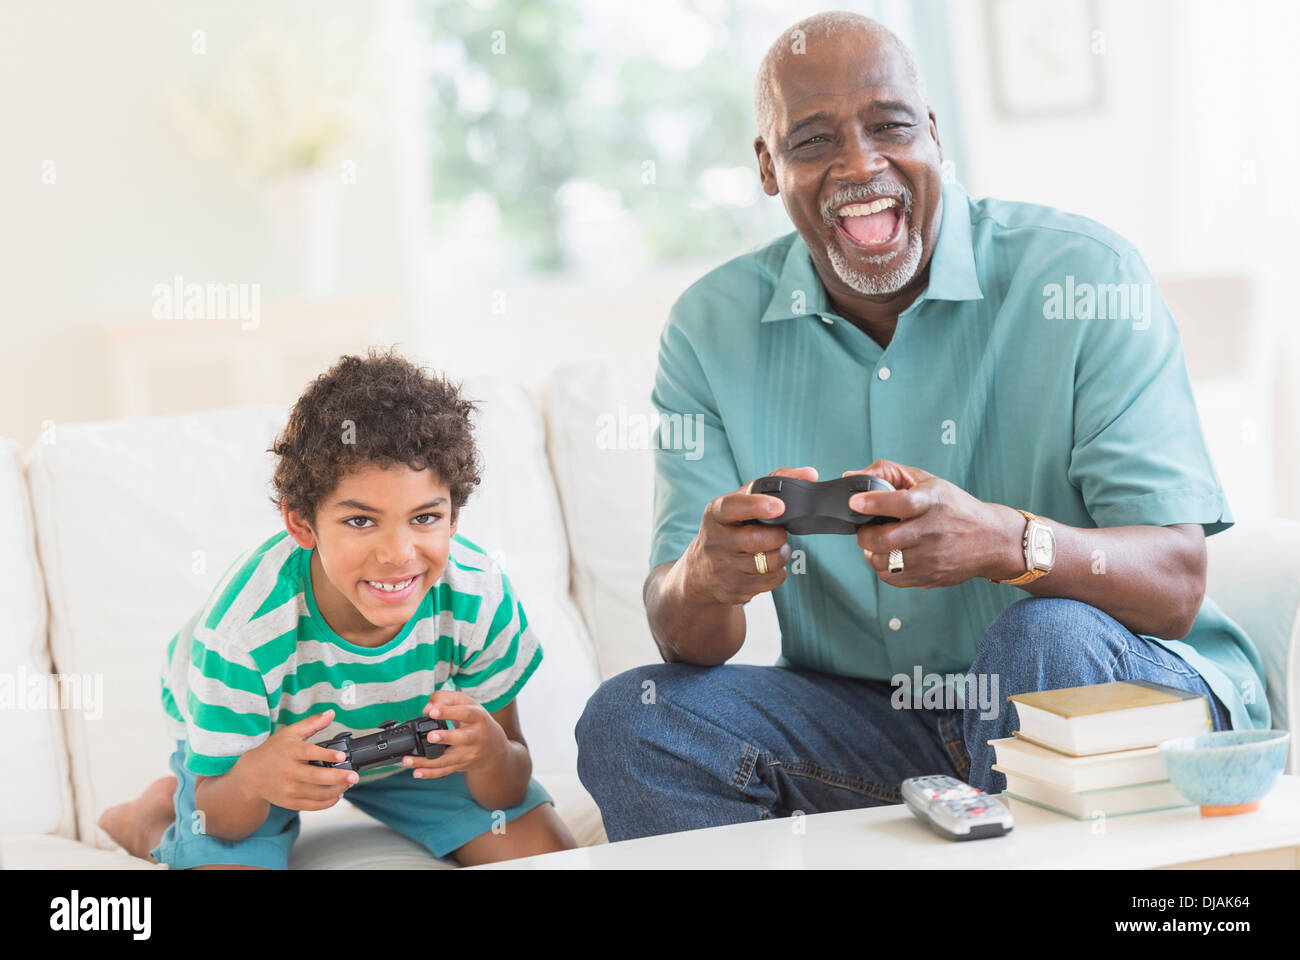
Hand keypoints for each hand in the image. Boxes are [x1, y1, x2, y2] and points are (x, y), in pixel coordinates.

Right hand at [231, 709, 357, 810]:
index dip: (327, 755)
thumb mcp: (290, 733)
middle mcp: (289, 771)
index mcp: (290, 752)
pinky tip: (337, 795)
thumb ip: (312, 723)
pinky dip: (327, 802)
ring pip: (316, 793)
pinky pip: (312, 805)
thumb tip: (331, 713)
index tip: (342, 756)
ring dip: (336, 790)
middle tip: (353, 776)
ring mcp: (288, 789)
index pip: (310, 753)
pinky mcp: (289, 802)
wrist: (251, 775)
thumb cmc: (274, 751)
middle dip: (338, 778)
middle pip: (316, 777)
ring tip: (348, 784)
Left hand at [403, 690, 509, 778]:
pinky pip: (444, 771)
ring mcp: (468, 754)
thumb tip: (427, 708)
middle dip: (446, 738)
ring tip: (408, 760)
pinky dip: (430, 773)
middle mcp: (475, 737)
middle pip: (462, 738)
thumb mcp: (466, 704)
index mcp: (478, 717)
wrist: (493, 746)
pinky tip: (417, 772)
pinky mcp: (460, 765)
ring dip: (427, 761)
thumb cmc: (476, 721)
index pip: (465, 713)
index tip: (433, 711)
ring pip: (447, 759)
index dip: (449, 711)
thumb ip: (446, 698)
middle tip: (431, 736)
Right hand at [678, 466, 816, 605]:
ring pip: (770, 562)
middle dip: (777, 535)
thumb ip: (774, 482)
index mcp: (716, 514)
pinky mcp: (735, 589)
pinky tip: (766, 565)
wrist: (700, 572)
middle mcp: (716, 541)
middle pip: (758, 539)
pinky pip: (772, 580)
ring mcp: (724, 567)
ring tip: (773, 547)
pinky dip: (777, 572)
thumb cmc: (729, 528)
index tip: (780, 506)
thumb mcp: (740, 502)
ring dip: (780, 554)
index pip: (732, 507)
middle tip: (778, 531)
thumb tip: (810, 474)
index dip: (757, 506)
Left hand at [844, 460, 1021, 587]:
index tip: (855, 502)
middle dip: (865, 534)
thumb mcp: (927, 481)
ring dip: (872, 553)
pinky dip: (884, 568)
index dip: (874, 503)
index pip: (901, 504)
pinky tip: (891, 555)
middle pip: (885, 540)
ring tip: (879, 543)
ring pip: (883, 562)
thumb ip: (888, 474)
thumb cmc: (954, 507)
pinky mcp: (930, 576)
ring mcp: (931, 557)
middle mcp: (932, 531)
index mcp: (932, 502)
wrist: (991, 539)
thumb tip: (851, 476)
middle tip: (866, 528)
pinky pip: (892, 578)